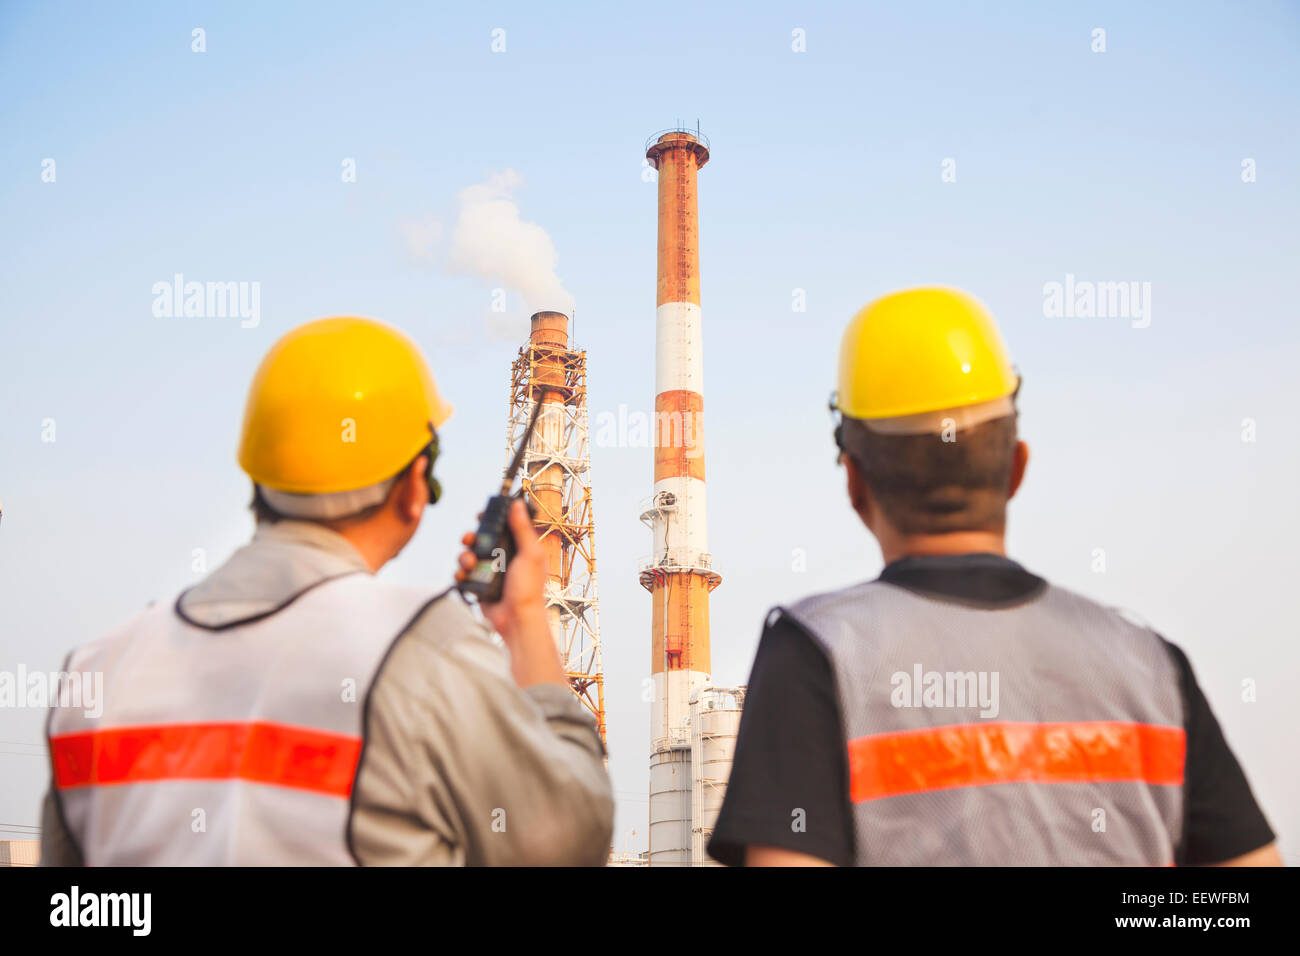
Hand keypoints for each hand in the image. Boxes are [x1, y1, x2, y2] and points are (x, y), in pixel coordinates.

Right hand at [455, 499, 564, 686]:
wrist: (516, 620)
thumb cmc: (529, 589)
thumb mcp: (530, 554)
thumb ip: (522, 529)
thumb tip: (517, 504)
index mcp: (519, 548)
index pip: (503, 527)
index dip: (491, 519)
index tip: (481, 514)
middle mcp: (503, 557)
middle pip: (481, 539)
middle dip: (472, 537)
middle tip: (469, 539)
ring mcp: (490, 572)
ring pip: (469, 555)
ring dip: (465, 556)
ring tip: (469, 563)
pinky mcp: (478, 585)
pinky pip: (463, 573)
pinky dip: (460, 573)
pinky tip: (463, 575)